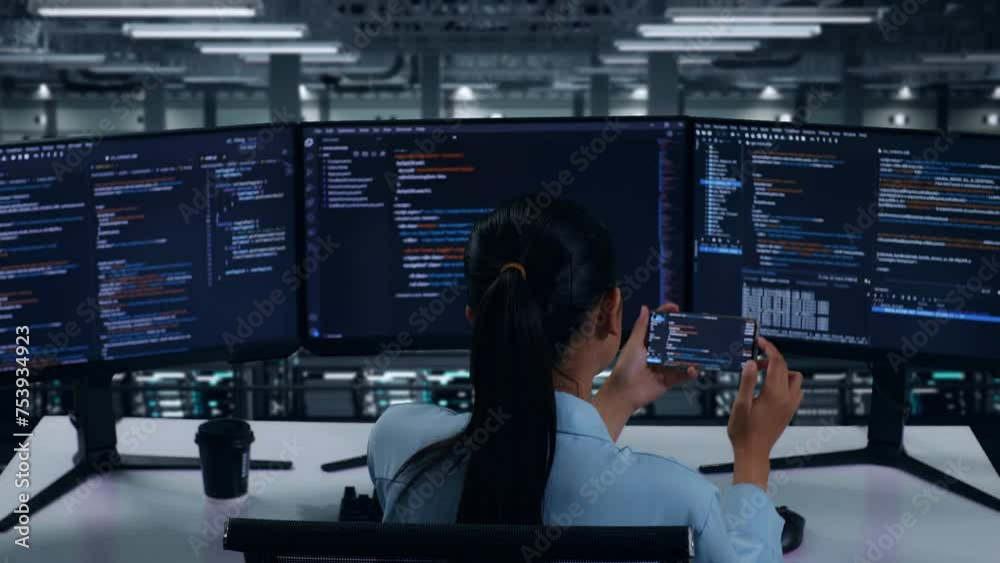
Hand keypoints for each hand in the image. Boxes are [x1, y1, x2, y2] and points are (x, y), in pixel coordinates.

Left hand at [594, 303, 697, 440]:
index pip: (659, 325)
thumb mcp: (633, 344)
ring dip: (691, 353)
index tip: (676, 307)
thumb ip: (641, 327)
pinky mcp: (670, 379)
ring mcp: (664, 366)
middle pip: (673, 339)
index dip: (667, 315)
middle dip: (684, 333)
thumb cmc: (625, 368)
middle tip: (695, 327)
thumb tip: (645, 308)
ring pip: (682, 357)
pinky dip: (691, 372)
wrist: (625, 393)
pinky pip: (684, 374)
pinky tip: (694, 369)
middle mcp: (657, 353)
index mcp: (647, 342)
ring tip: (700, 347)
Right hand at [727, 336, 802, 489]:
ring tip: (763, 374)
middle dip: (771, 359)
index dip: (769, 348)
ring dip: (781, 370)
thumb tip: (752, 363)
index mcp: (774, 394)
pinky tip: (771, 387)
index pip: (777, 362)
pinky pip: (795, 390)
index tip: (760, 342)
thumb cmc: (744, 431)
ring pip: (794, 378)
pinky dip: (786, 382)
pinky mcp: (790, 411)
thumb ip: (747, 381)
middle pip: (785, 367)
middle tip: (755, 361)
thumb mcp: (740, 404)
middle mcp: (787, 398)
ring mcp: (791, 405)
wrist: (753, 452)